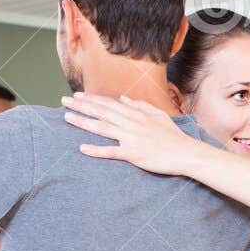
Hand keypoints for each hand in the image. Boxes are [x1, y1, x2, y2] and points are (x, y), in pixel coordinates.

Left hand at [62, 93, 199, 174]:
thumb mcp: (158, 115)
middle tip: (63, 101)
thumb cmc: (173, 136)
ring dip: (83, 122)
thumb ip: (140, 105)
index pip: (108, 103)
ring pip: (102, 128)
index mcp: (135, 113)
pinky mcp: (133, 154)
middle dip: (81, 105)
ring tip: (67, 117)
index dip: (91, 99)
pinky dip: (96, 150)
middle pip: (101, 112)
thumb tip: (124, 98)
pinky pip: (111, 151)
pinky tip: (82, 148)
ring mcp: (131, 138)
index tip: (77, 96)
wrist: (185, 153)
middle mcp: (130, 123)